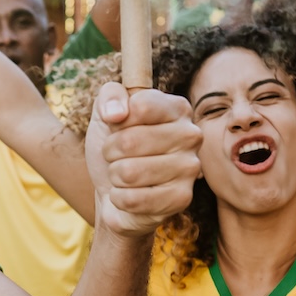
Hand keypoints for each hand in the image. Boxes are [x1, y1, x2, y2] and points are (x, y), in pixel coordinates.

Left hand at [84, 82, 202, 236]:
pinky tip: (130, 194)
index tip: (118, 127)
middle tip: (118, 156)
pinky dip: (120, 198)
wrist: (112, 190)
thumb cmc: (114, 148)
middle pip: (130, 140)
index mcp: (177, 109)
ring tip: (125, 175)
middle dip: (111, 151)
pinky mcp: (181, 198)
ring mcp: (190, 168)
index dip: (116, 120)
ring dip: (115, 176)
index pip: (141, 106)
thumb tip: (116, 114)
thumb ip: (110, 96)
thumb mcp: (105, 114)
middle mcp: (191, 135)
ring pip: (129, 172)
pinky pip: (133, 199)